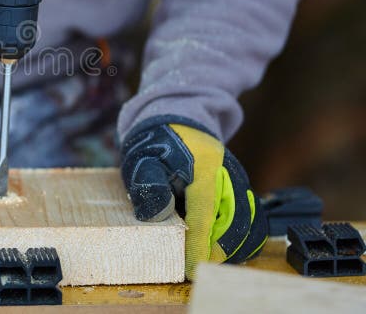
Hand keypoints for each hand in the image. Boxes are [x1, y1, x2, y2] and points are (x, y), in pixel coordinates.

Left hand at [120, 117, 267, 278]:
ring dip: (233, 248)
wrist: (176, 126)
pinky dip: (244, 240)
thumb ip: (148, 184)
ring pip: (249, 223)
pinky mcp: (243, 190)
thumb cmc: (156, 147)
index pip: (204, 211)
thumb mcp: (142, 160)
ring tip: (211, 263)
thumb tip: (158, 214)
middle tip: (199, 269)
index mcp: (204, 164)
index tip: (192, 269)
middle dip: (218, 250)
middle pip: (234, 220)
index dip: (199, 243)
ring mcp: (239, 182)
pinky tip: (227, 253)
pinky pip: (253, 220)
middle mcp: (229, 173)